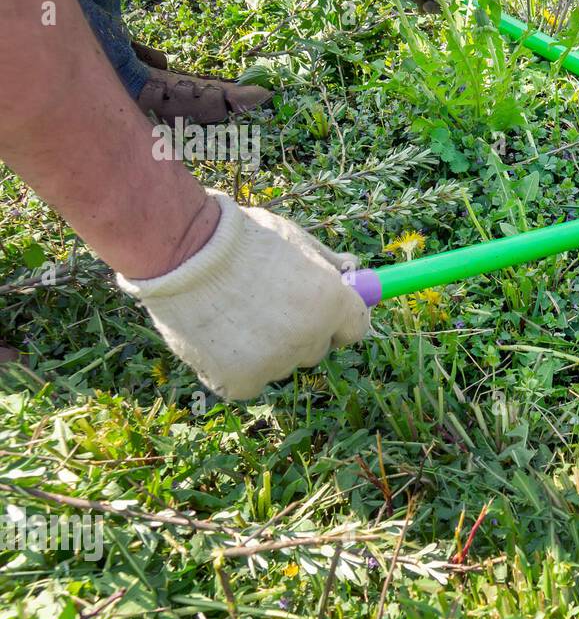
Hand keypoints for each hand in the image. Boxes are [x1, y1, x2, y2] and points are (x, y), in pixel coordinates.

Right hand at [116, 193, 370, 399]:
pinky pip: (249, 382)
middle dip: (299, 332)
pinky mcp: (241, 380)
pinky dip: (235, 368)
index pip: (355, 328)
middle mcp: (311, 336)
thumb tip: (352, 267)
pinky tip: (217, 337)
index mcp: (332, 302)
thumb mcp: (293, 237)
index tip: (321, 312)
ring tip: (230, 313)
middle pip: (317, 348)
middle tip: (263, 305)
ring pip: (281, 364)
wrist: (182, 253)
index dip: (338, 320)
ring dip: (265, 349)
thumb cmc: (238, 238)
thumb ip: (326, 260)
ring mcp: (277, 362)